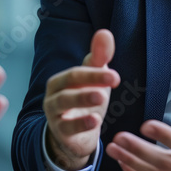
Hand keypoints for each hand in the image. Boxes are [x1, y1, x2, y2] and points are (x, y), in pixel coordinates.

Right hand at [43, 29, 119, 170]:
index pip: (77, 72)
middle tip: (114, 79)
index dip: (96, 72)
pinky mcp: (59, 132)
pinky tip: (96, 120)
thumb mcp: (93, 81)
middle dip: (91, 79)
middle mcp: (53, 94)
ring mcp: (54, 113)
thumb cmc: (84, 103)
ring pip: (64, 102)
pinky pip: (67, 127)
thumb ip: (99, 58)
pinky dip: (81, 123)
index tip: (117, 77)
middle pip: (69, 82)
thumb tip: (105, 32)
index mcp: (60, 80)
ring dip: (83, 98)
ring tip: (103, 96)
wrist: (74, 137)